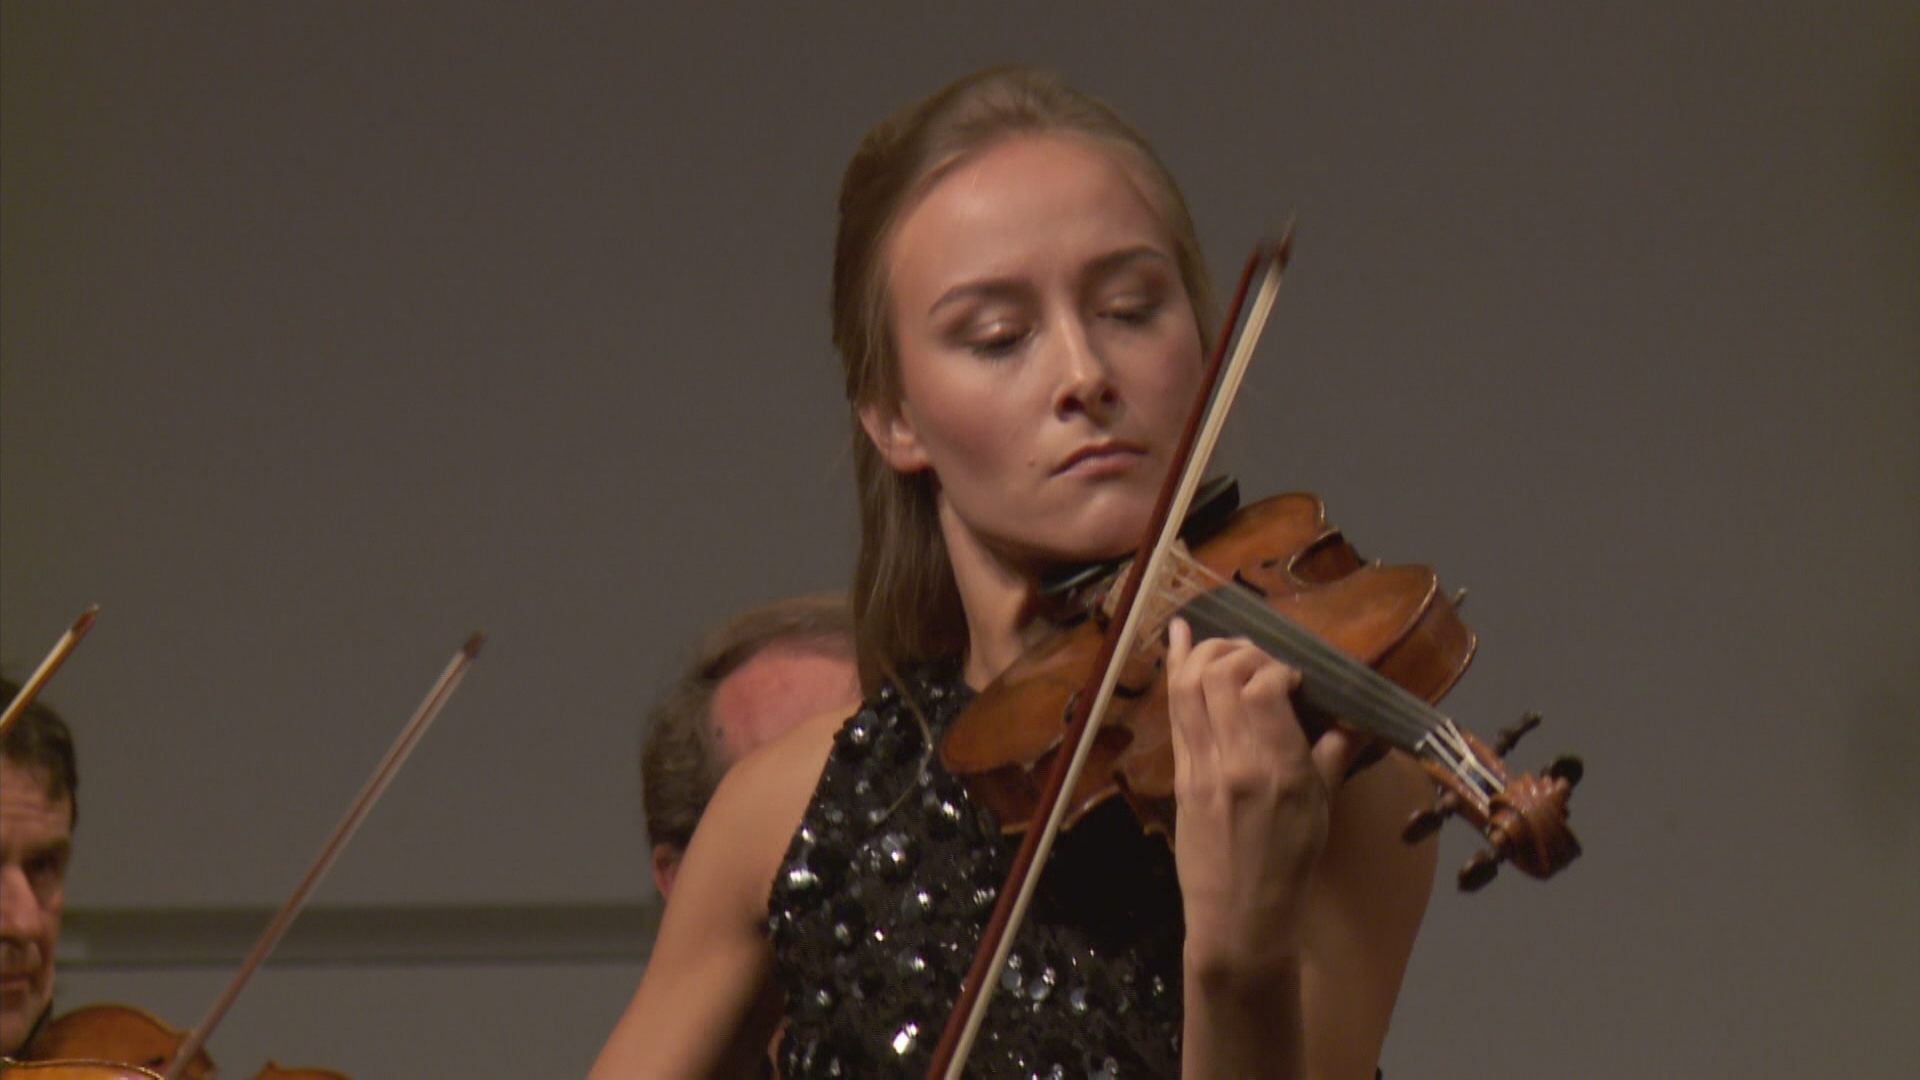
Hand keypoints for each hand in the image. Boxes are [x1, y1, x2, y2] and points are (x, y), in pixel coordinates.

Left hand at [1164, 617, 1361, 975]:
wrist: (1240, 914)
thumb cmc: (1289, 863)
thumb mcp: (1321, 809)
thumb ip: (1329, 756)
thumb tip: (1347, 718)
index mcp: (1278, 768)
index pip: (1265, 687)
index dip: (1277, 667)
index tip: (1292, 677)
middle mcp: (1235, 760)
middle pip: (1222, 676)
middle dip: (1242, 651)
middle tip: (1259, 658)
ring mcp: (1200, 766)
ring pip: (1189, 685)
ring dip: (1206, 652)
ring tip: (1225, 645)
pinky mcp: (1179, 774)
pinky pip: (1174, 710)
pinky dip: (1175, 669)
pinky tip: (1178, 639)